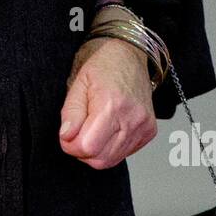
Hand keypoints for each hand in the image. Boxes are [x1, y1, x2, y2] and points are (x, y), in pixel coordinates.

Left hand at [58, 35, 157, 168]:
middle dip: (82, 151)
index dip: (71, 146)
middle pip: (100, 159)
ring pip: (112, 160)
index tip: (67, 134)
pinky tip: (107, 129)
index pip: (88, 146)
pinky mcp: (149, 131)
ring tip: (91, 129)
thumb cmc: (105, 66)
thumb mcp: (79, 83)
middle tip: (77, 133)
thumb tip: (67, 136)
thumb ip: (70, 112)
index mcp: (112, 104)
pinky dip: (110, 148)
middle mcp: (132, 118)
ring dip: (95, 151)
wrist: (131, 56)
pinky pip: (124, 153)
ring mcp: (143, 126)